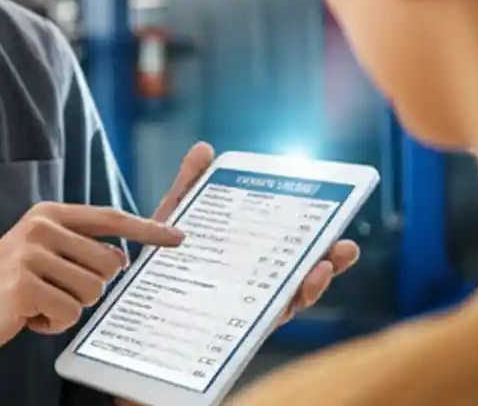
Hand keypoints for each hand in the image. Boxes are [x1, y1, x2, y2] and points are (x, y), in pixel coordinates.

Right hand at [0, 202, 185, 363]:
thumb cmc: (1, 288)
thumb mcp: (37, 254)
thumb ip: (77, 250)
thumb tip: (121, 259)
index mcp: (48, 215)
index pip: (109, 218)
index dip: (147, 229)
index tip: (178, 237)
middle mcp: (41, 228)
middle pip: (108, 265)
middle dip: (88, 290)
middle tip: (51, 292)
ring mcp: (32, 254)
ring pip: (92, 292)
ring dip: (68, 309)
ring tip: (35, 304)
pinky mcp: (25, 285)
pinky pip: (69, 313)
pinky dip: (52, 324)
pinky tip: (25, 317)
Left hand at [150, 143, 361, 326]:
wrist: (132, 287)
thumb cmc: (160, 251)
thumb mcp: (175, 213)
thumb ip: (190, 183)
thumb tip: (204, 149)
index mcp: (251, 255)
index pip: (292, 246)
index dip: (319, 237)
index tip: (338, 221)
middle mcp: (255, 282)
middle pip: (301, 274)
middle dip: (329, 262)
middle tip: (345, 247)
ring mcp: (247, 307)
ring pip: (289, 299)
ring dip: (313, 285)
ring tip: (324, 266)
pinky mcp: (232, 328)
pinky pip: (262, 319)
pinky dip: (281, 305)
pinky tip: (290, 292)